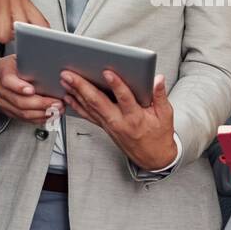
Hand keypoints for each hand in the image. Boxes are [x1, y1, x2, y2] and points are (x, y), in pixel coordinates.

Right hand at [0, 54, 63, 125]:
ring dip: (42, 113)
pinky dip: (38, 118)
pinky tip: (49, 116)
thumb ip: (27, 62)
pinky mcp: (8, 112)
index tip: (31, 90)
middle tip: (56, 103)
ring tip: (57, 110)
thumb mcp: (13, 60)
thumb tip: (47, 61)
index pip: (8, 81)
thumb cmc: (5, 68)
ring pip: (22, 112)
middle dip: (40, 104)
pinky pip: (23, 119)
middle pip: (19, 101)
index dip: (19, 86)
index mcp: (2, 73)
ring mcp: (3, 103)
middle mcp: (0, 90)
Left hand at [61, 69, 175, 170]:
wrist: (152, 157)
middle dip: (82, 86)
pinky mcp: (105, 127)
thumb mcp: (165, 115)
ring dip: (75, 92)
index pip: (124, 98)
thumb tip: (157, 79)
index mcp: (136, 117)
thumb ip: (160, 95)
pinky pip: (88, 115)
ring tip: (64, 79)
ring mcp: (109, 125)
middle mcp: (119, 121)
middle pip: (98, 102)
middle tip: (70, 74)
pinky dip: (76, 105)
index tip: (107, 72)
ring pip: (89, 107)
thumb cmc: (159, 135)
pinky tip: (68, 95)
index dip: (116, 85)